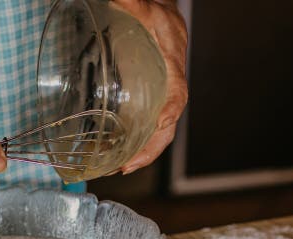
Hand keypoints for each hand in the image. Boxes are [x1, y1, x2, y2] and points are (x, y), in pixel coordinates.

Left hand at [111, 0, 187, 174]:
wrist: (165, 15)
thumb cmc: (158, 12)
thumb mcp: (145, 6)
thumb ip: (134, 4)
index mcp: (172, 64)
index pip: (176, 94)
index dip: (170, 113)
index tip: (160, 128)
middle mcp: (170, 84)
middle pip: (168, 125)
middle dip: (151, 150)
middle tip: (126, 167)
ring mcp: (161, 95)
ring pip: (158, 131)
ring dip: (141, 153)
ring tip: (117, 169)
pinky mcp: (151, 99)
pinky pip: (148, 126)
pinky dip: (136, 144)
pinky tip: (116, 154)